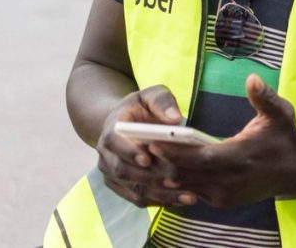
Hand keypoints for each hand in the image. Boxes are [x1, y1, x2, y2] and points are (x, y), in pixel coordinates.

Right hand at [96, 86, 196, 206]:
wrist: (128, 125)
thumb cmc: (143, 107)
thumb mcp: (151, 95)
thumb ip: (162, 101)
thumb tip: (174, 118)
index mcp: (111, 130)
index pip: (114, 142)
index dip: (129, 151)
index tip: (148, 158)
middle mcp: (107, 156)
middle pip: (124, 171)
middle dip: (150, 177)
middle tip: (176, 179)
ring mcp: (112, 175)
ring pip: (134, 189)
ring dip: (160, 194)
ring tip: (188, 195)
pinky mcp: (123, 188)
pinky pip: (139, 199)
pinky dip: (160, 201)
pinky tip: (183, 200)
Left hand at [150, 74, 295, 207]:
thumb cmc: (287, 139)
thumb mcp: (281, 113)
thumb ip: (264, 96)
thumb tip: (252, 78)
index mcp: (239, 156)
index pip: (197, 157)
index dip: (173, 150)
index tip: (151, 139)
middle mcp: (229, 180)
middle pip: (185, 173)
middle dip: (162, 161)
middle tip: (139, 145)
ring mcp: (225, 194)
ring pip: (186, 185)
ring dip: (168, 172)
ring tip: (147, 155)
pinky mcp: (223, 201)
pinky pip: (194, 192)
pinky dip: (180, 181)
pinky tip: (166, 167)